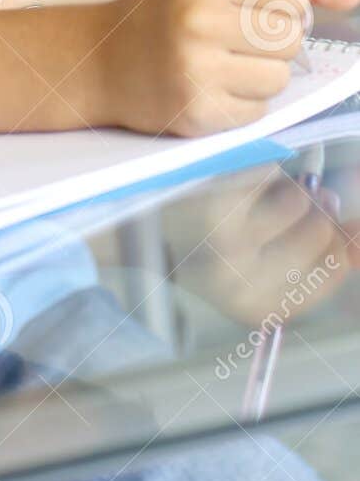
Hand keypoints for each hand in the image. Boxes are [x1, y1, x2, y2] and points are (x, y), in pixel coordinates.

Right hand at [94, 0, 359, 137]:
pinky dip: (241, 104)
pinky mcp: (195, 110)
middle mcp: (199, 17)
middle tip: (228, 39)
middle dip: (271, 43)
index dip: (282, 5)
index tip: (245, 9)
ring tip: (218, 64)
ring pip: (281, 78)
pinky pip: (258, 111)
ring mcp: (195, 67)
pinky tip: (207, 87)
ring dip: (259, 76)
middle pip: (292, 38)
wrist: (99, 60)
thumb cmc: (168, 13)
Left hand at [169, 165, 359, 326]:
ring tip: (253, 198)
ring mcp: (229, 245)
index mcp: (261, 308)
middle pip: (323, 231)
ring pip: (301, 200)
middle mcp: (246, 284)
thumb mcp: (263, 264)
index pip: (333, 269)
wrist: (139, 225)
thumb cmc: (208, 243)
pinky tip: (233, 185)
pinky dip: (261, 172)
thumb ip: (320, 253)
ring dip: (286, 188)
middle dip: (312, 209)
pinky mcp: (215, 204)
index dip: (340, 238)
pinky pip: (271, 175)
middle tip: (280, 205)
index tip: (327, 220)